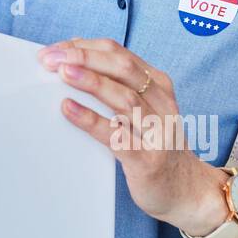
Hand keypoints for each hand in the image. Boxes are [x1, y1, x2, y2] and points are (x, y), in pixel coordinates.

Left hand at [38, 38, 230, 237]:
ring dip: (91, 82)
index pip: (118, 53)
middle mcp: (160, 103)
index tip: (53, 50)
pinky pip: (117, 136)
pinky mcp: (147, 160)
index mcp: (157, 84)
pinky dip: (91, 120)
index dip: (84, 47)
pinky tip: (68, 109)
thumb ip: (116, 84)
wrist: (187, 190)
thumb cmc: (154, 144)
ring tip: (62, 73)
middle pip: (122, 68)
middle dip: (84, 58)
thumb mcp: (143, 107)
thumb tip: (71, 56)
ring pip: (124, 98)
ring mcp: (157, 131)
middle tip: (50, 58)